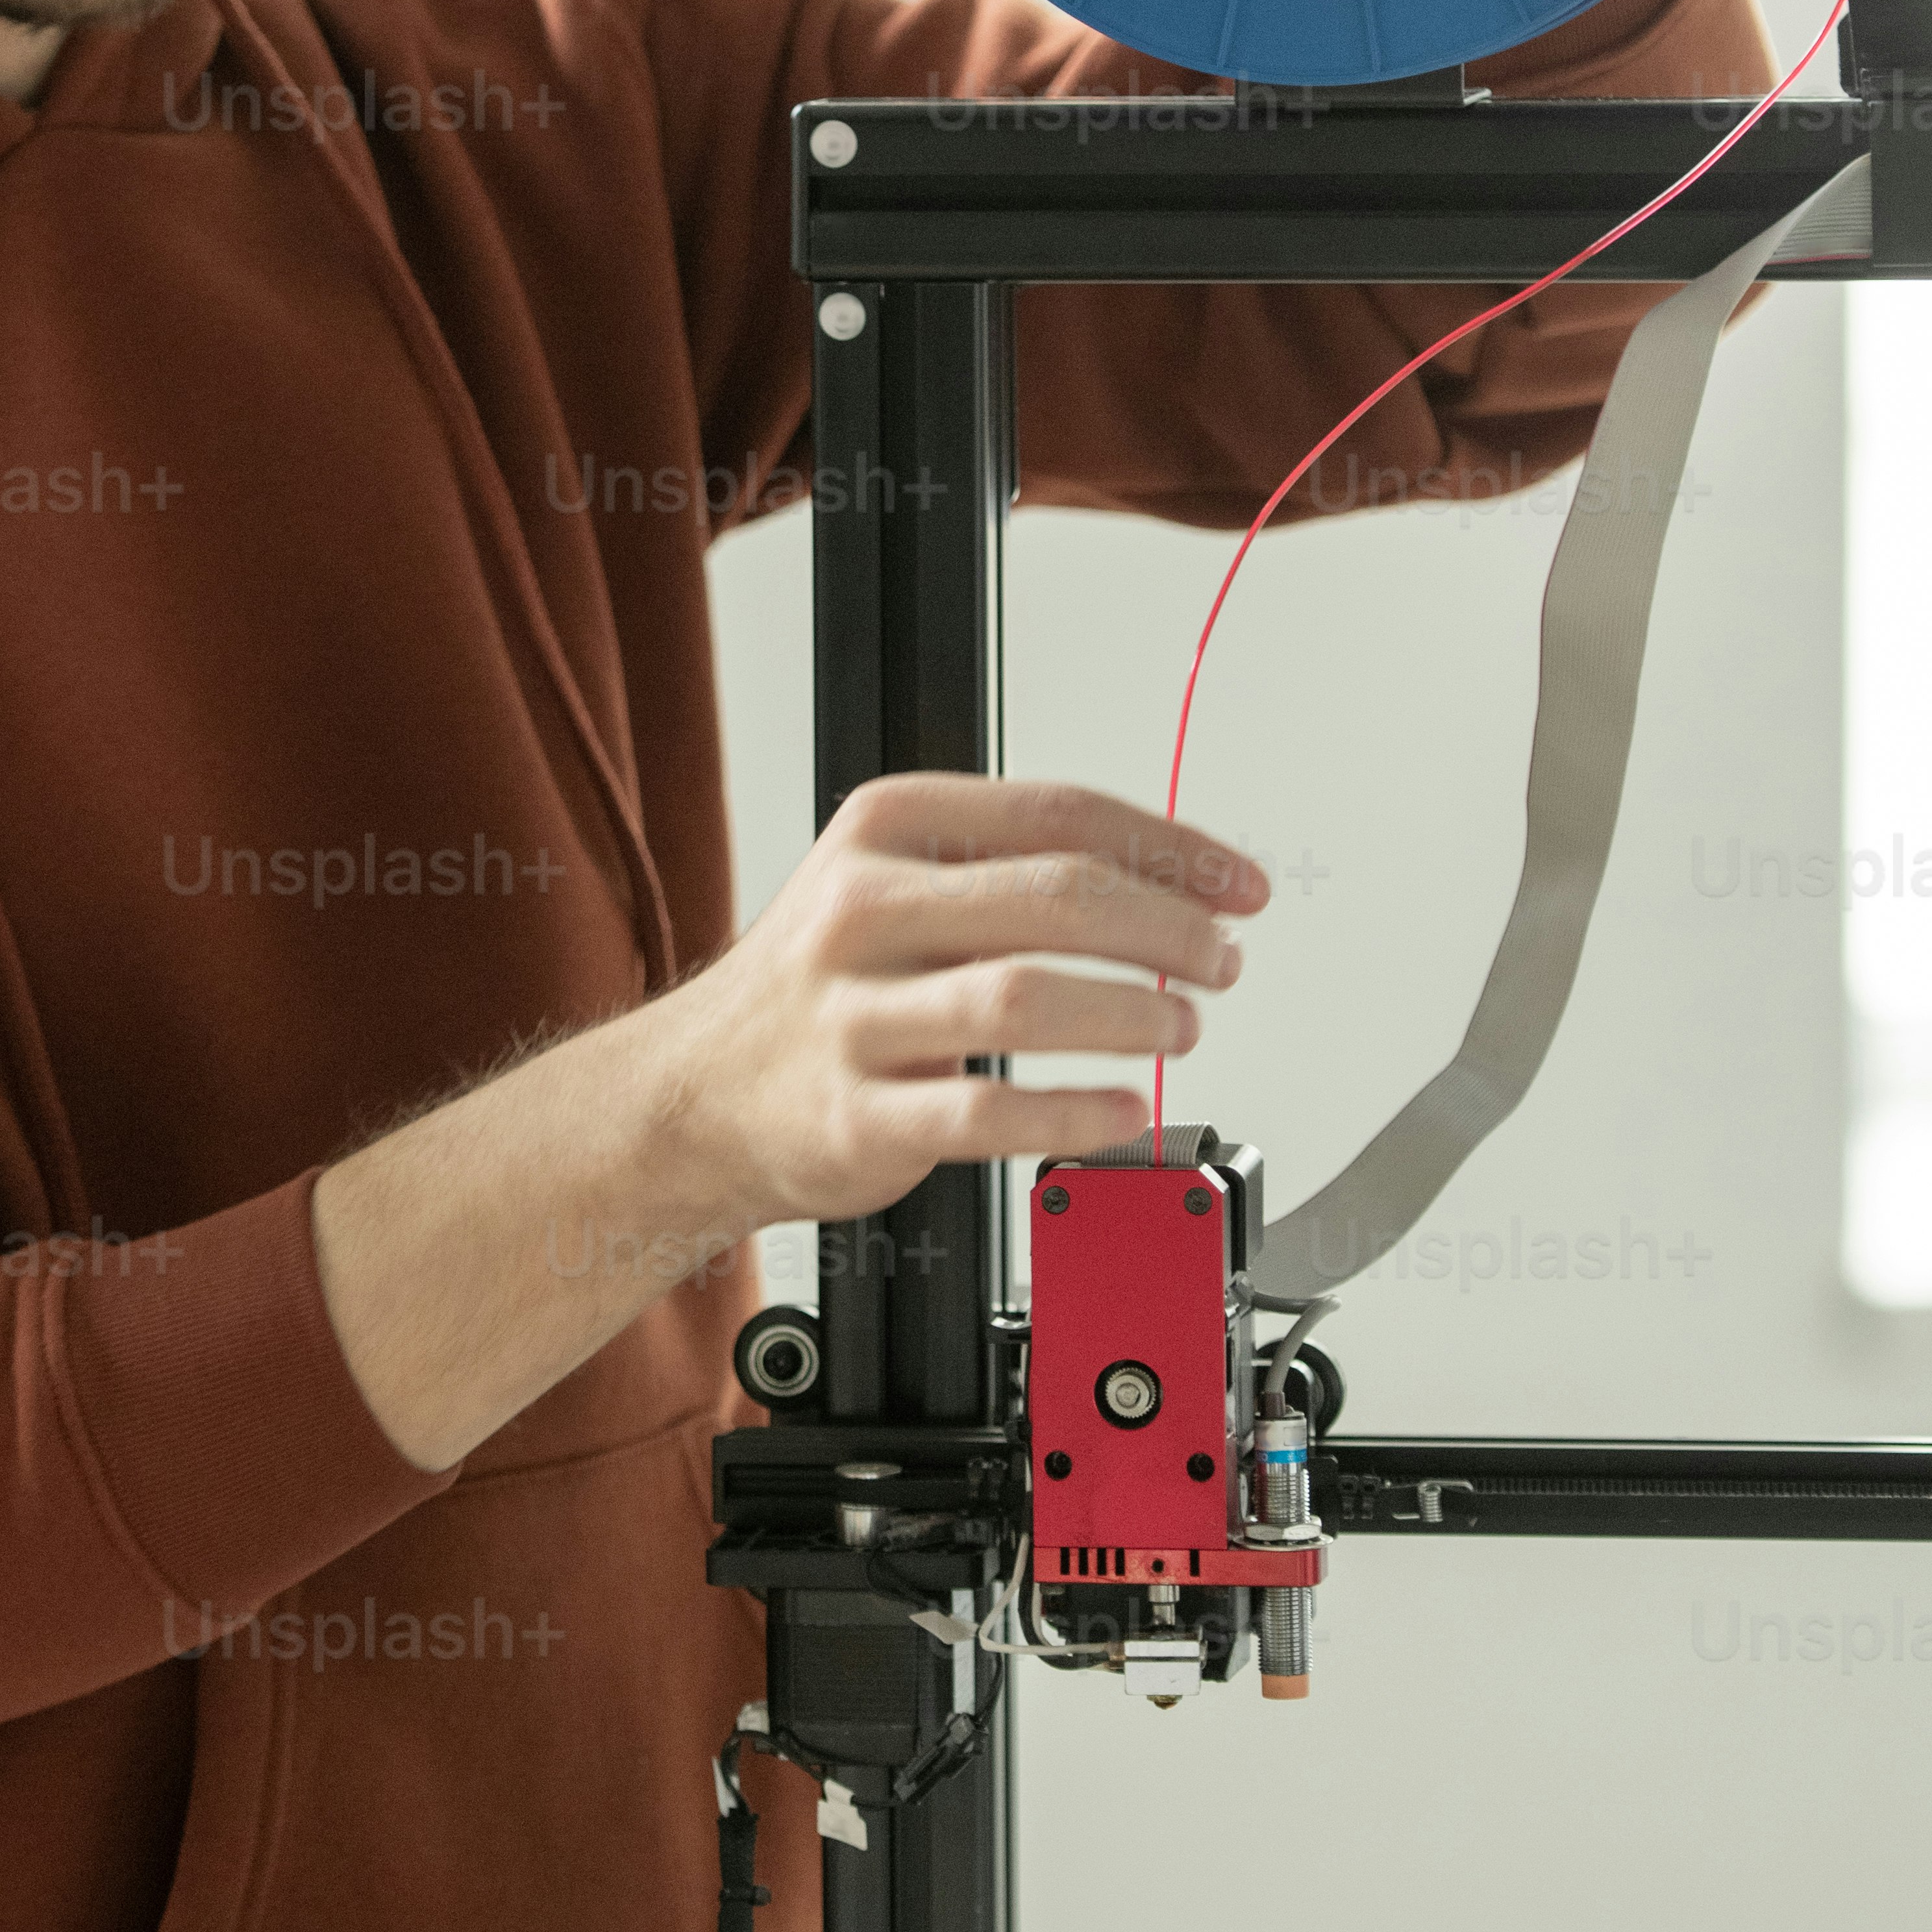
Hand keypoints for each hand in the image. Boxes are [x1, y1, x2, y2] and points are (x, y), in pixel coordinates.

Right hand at [647, 771, 1264, 1235]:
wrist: (693, 1098)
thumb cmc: (815, 990)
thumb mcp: (888, 884)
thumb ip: (1004, 867)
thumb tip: (1165, 875)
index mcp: (885, 831)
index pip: (1059, 815)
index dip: (1172, 848)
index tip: (1238, 887)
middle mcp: (865, 913)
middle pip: (1056, 896)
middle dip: (1168, 927)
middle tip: (1221, 959)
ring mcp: (856, 1017)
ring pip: (1026, 996)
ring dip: (1132, 1013)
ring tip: (1181, 1026)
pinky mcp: (858, 1116)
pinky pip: (988, 1112)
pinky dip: (1075, 1112)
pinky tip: (1123, 1111)